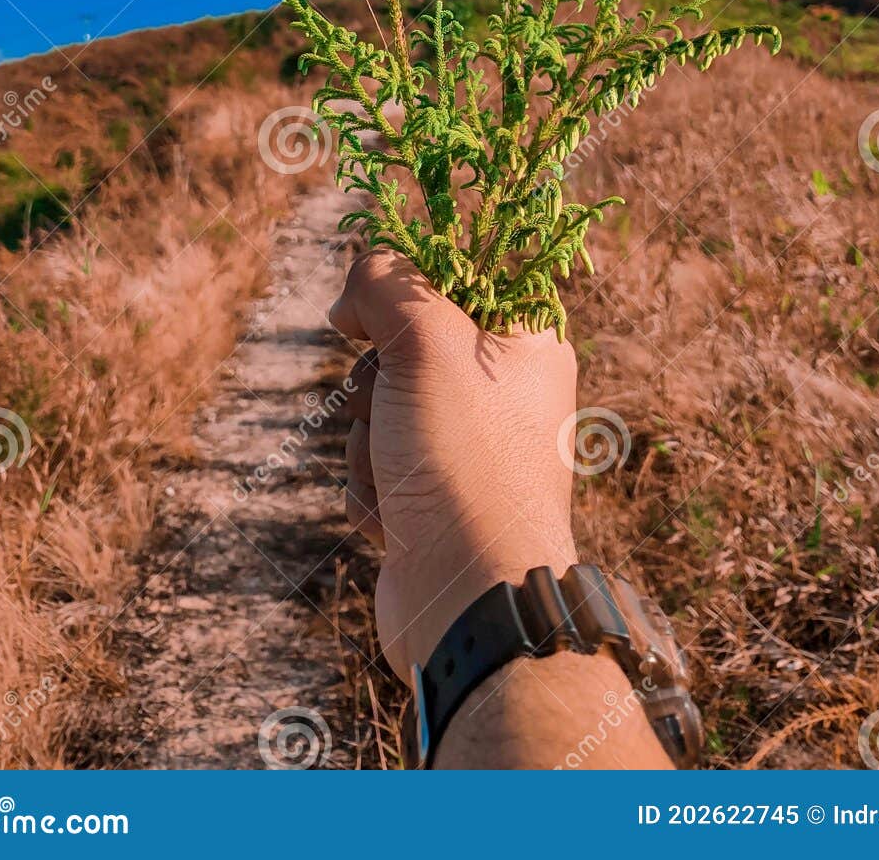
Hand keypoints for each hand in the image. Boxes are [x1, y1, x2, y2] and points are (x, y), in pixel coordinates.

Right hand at [331, 249, 578, 683]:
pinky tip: (393, 518)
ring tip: (395, 475)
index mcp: (528, 344)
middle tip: (385, 405)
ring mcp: (470, 451)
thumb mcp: (426, 341)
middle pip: (404, 350)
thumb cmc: (465, 461)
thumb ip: (384, 285)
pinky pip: (377, 466)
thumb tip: (350, 298)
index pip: (457, 281)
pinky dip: (371, 488)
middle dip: (374, 383)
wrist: (470, 597)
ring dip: (369, 441)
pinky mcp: (436, 501)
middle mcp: (506, 394)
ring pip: (380, 409)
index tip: (371, 313)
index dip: (404, 293)